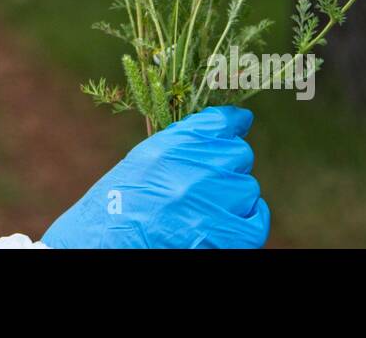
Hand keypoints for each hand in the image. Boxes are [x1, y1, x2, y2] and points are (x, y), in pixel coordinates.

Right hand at [41, 105, 269, 248]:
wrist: (110, 244)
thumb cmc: (123, 202)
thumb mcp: (146, 159)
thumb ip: (183, 140)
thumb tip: (229, 122)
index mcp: (174, 146)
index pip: (221, 121)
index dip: (232, 123)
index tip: (239, 123)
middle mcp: (197, 168)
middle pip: (239, 154)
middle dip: (227, 166)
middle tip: (206, 184)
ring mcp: (214, 202)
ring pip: (247, 187)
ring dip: (233, 197)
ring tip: (205, 209)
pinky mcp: (227, 234)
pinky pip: (256, 219)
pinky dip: (247, 221)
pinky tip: (227, 224)